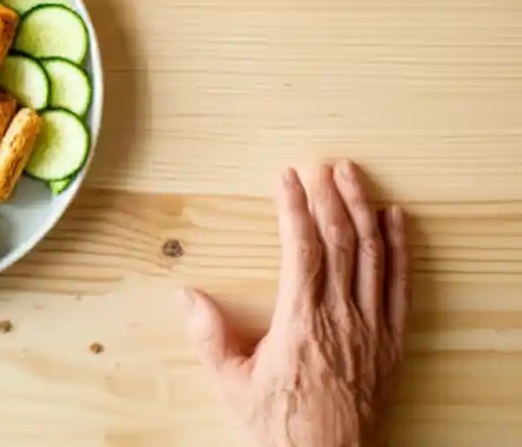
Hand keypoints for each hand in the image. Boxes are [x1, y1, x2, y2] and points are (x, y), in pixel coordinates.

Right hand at [181, 162, 410, 446]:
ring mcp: (372, 328)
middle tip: (323, 166)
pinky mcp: (391, 343)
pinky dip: (399, 249)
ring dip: (364, 211)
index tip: (286, 178)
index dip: (294, 207)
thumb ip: (209, 337)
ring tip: (354, 178)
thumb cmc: (281, 429)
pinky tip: (395, 221)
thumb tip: (186, 296)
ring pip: (373, 255)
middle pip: (340, 242)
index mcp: (302, 321)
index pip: (301, 248)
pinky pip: (400, 286)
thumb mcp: (233, 384)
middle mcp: (341, 317)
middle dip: (330, 198)